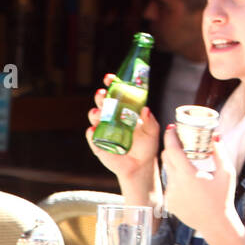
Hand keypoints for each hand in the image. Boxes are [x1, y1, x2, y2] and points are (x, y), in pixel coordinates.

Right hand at [85, 75, 159, 195]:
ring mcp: (103, 130)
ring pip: (94, 117)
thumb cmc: (146, 145)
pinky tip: (93, 130)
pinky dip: (91, 133)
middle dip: (100, 96)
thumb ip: (150, 121)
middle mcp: (111, 116)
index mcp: (124, 109)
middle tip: (103, 94)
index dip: (111, 84)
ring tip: (99, 113)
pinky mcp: (98, 144)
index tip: (109, 78)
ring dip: (94, 113)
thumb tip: (146, 109)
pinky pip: (92, 137)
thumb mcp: (152, 132)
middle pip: (102, 102)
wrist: (141, 166)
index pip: (115, 92)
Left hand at [159, 124, 239, 243]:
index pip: (172, 149)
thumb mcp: (226, 173)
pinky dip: (176, 179)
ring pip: (168, 171)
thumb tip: (215, 135)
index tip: (172, 128)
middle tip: (182, 141)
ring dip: (175, 164)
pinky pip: (169, 184)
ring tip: (189, 163)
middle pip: (166, 157)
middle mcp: (175, 184)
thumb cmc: (223, 199)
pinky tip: (189, 183)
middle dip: (171, 147)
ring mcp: (170, 194)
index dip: (170, 136)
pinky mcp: (169, 203)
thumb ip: (219, 152)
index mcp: (187, 175)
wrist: (217, 225)